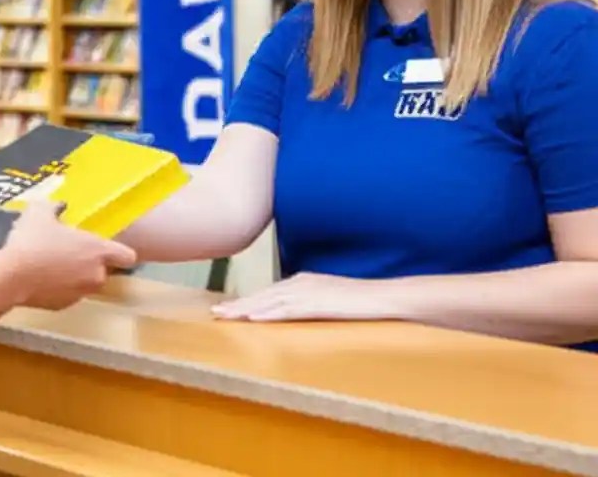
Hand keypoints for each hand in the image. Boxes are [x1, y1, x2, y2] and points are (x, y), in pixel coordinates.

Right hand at [0, 200, 137, 310]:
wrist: (11, 277)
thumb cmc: (32, 241)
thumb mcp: (39, 212)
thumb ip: (53, 207)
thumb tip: (58, 206)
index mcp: (97, 251)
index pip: (128, 256)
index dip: (119, 252)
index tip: (106, 248)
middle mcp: (96, 275)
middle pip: (104, 271)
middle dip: (91, 264)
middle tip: (70, 252)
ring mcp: (80, 294)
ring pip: (85, 284)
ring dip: (75, 277)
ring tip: (51, 266)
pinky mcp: (63, 307)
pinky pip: (67, 296)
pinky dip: (58, 290)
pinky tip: (40, 279)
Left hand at [210, 272, 400, 322]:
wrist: (385, 296)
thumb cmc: (361, 301)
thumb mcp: (329, 300)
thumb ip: (310, 305)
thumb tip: (295, 315)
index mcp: (303, 281)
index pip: (268, 292)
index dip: (247, 301)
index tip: (227, 308)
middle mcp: (300, 283)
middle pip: (262, 295)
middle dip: (238, 304)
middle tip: (215, 312)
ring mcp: (308, 292)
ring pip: (269, 301)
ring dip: (245, 309)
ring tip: (226, 316)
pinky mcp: (318, 303)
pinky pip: (288, 310)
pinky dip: (268, 314)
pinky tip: (253, 318)